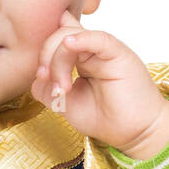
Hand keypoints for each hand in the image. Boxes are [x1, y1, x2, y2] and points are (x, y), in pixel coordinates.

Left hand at [30, 9, 168, 157]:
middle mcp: (91, 50)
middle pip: (60, 35)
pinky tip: (69, 44)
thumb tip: (36, 75)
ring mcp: (104, 51)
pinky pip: (98, 38)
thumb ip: (46, 88)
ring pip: (72, 36)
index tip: (40, 76)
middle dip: (47, 57)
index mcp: (80, 58)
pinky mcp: (118, 54)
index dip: (42, 52)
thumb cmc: (103, 118)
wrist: (132, 132)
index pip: (56, 39)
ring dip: (58, 61)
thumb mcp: (64, 104)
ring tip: (62, 89)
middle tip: (49, 83)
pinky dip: (82, 38)